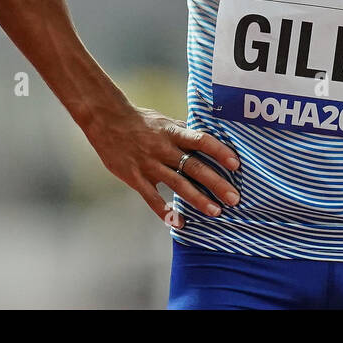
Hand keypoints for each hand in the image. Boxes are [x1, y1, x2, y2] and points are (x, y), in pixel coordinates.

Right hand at [83, 106, 240, 228]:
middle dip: (216, 183)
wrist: (106, 119)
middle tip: (234, 198)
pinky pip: (152, 197)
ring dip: (197, 199)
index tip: (236, 164)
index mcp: (173, 132)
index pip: (202, 141)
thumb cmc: (139, 120)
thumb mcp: (164, 121)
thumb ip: (183, 132)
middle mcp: (164, 148)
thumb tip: (205, 139)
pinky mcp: (135, 177)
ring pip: (178, 184)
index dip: (220, 152)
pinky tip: (178, 222)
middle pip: (195, 167)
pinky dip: (165, 211)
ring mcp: (149, 164)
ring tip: (215, 212)